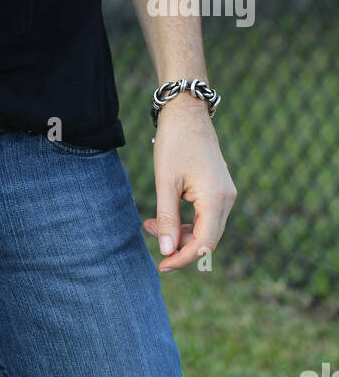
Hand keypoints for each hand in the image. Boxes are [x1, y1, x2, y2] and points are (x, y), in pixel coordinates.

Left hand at [141, 94, 236, 271]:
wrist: (186, 112)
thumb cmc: (174, 143)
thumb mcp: (165, 181)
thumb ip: (166, 217)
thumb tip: (166, 250)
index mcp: (216, 199)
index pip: (204, 244)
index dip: (183, 258)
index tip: (161, 265)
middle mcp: (227, 199)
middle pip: (207, 239)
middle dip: (177, 244)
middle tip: (148, 232)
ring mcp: (226, 193)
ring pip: (206, 228)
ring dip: (179, 231)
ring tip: (151, 222)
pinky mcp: (220, 188)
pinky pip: (206, 215)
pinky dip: (186, 220)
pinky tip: (165, 215)